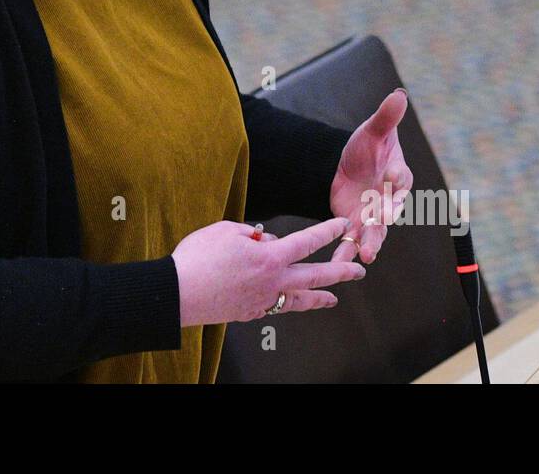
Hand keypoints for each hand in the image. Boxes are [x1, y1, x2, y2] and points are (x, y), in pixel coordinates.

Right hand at [171, 217, 366, 326]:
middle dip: (340, 272)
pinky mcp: (250, 313)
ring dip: (320, 298)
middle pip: (315, 276)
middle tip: (359, 271)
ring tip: (334, 299)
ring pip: (300, 299)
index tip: (342, 226)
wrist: (179, 293)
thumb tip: (262, 241)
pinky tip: (288, 302)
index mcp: (270, 257)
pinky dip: (286, 303)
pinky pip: (276, 307)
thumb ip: (250, 233)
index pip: (307, 241)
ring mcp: (263, 300)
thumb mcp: (225, 230)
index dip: (327, 231)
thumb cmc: (198, 257)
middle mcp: (273, 281)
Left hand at [328, 89, 413, 265]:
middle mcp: (389, 198)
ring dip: (372, 242)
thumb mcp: (373, 131)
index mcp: (398, 174)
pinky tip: (338, 264)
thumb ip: (386, 117)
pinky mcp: (355, 225)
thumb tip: (399, 94)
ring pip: (376, 231)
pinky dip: (346, 252)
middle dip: (387, 217)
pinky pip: (353, 241)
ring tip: (368, 254)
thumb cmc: (367, 146)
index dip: (398, 175)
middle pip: (391, 209)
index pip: (401, 176)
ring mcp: (373, 215)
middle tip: (384, 221)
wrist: (345, 165)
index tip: (394, 174)